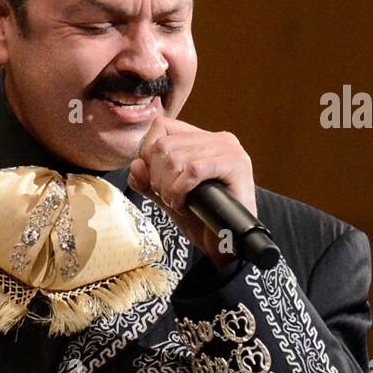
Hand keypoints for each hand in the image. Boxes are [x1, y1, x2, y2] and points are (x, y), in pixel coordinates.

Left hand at [127, 117, 256, 269]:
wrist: (226, 245)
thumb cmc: (201, 219)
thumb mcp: (166, 197)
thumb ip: (147, 181)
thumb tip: (135, 164)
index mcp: (203, 139)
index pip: (161, 127)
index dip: (148, 153)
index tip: (154, 180)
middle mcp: (218, 138)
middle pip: (164, 145)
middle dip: (156, 177)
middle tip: (168, 198)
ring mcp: (229, 150)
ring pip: (176, 159)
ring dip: (168, 189)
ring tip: (179, 203)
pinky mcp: (236, 164)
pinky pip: (193, 171)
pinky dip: (181, 191)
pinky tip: (186, 205)